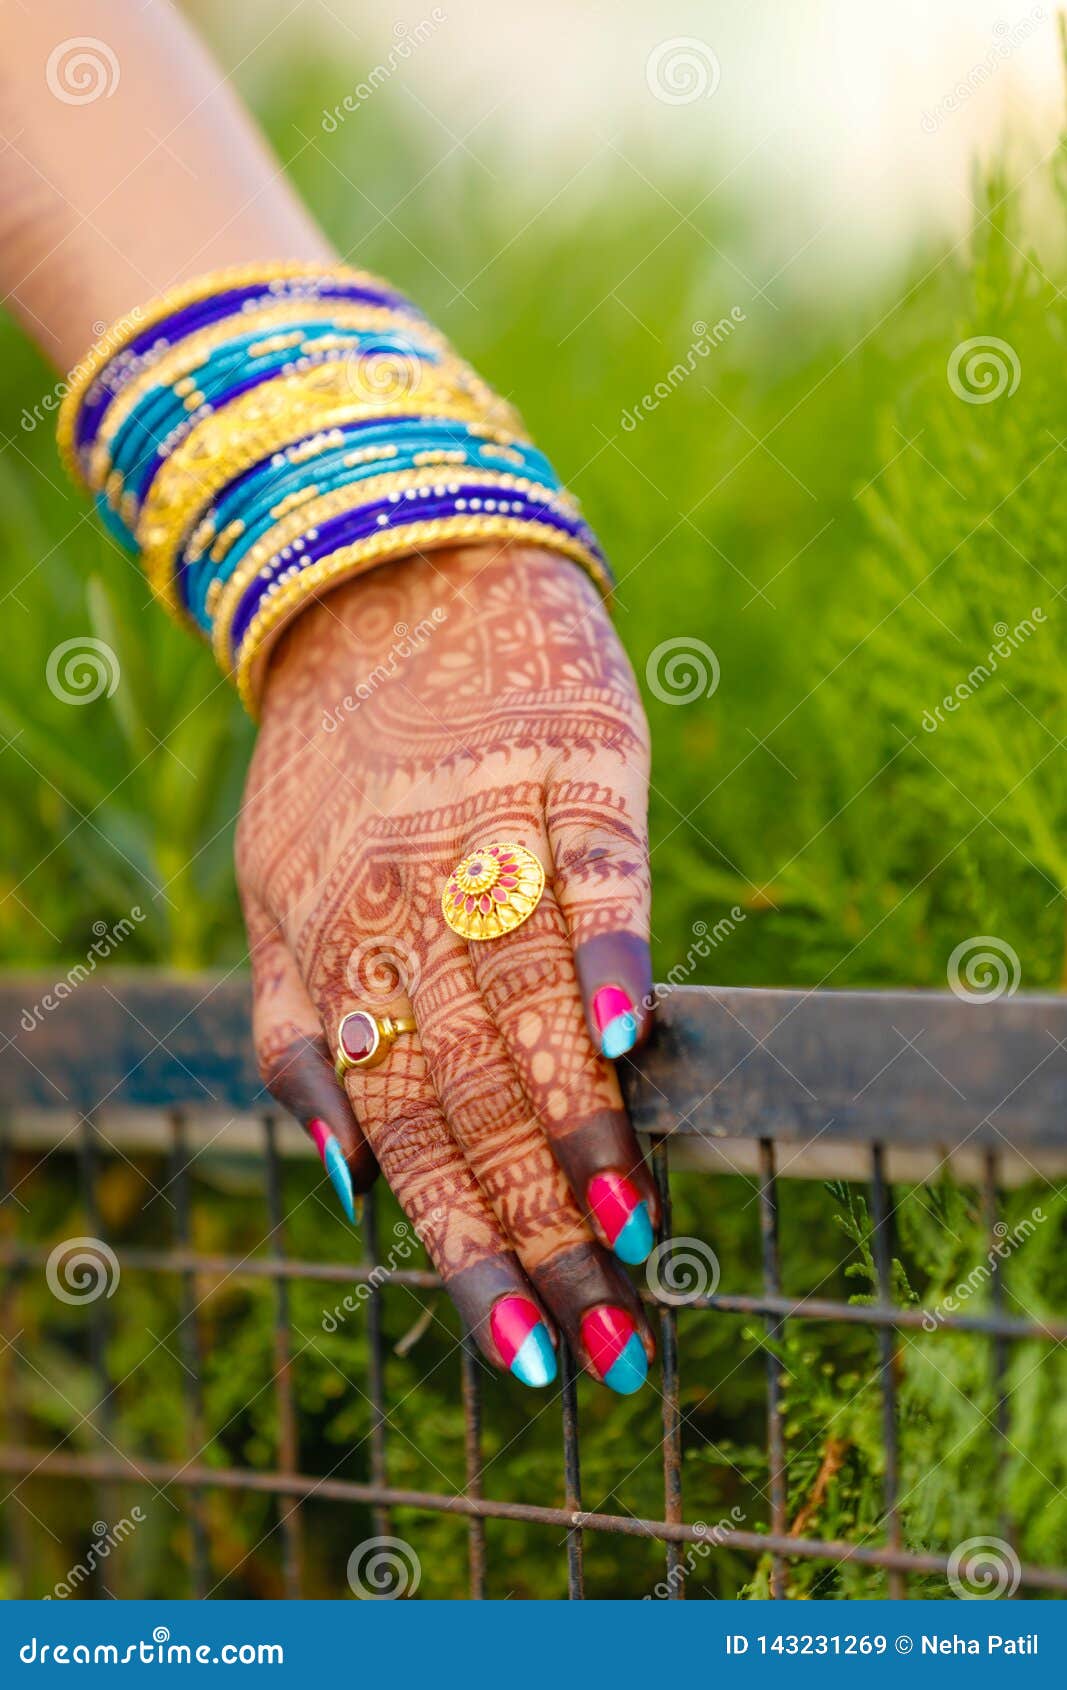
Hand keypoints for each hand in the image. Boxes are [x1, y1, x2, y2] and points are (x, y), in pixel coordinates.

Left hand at [236, 543, 657, 1393]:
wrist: (394, 569)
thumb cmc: (341, 751)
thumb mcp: (272, 883)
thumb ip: (295, 1021)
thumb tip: (343, 1178)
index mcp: (333, 938)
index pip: (402, 1126)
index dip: (456, 1246)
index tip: (516, 1351)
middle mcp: (403, 896)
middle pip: (472, 1088)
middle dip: (534, 1229)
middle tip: (606, 1342)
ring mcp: (486, 826)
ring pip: (529, 1000)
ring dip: (579, 1125)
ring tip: (629, 1239)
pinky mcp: (572, 759)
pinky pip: (593, 864)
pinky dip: (613, 946)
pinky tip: (635, 1037)